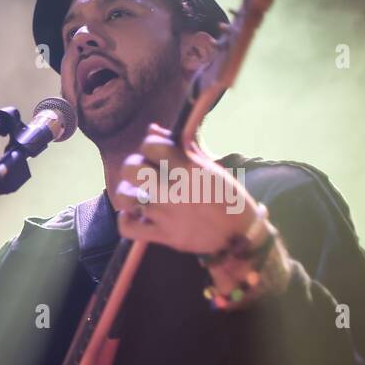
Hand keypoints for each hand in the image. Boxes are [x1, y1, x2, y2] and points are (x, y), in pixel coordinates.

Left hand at [115, 123, 262, 252]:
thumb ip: (181, 147)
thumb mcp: (210, 166)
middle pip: (130, 168)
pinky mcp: (162, 235)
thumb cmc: (226, 196)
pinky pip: (127, 228)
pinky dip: (126, 221)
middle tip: (144, 173)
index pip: (150, 145)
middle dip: (134, 166)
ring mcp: (165, 214)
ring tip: (138, 194)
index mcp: (188, 169)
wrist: (240, 233)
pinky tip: (135, 215)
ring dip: (127, 193)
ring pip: (124, 197)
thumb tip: (152, 129)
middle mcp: (173, 190)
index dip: (150, 146)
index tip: (156, 153)